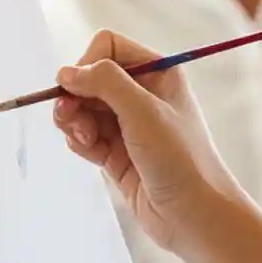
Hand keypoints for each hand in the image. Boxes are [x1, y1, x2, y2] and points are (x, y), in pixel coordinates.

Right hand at [53, 29, 240, 250]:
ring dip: (74, 120)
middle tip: (69, 117)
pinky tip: (89, 151)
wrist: (195, 214)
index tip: (78, 89)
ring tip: (85, 140)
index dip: (88, 63)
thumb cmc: (180, 158)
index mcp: (158, 72)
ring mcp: (128, 124)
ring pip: (82, 107)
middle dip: (75, 96)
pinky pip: (84, 135)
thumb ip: (105, 83)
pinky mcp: (116, 152)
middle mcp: (142, 93)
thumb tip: (66, 73)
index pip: (108, 47)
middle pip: (90, 78)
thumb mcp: (143, 111)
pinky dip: (79, 140)